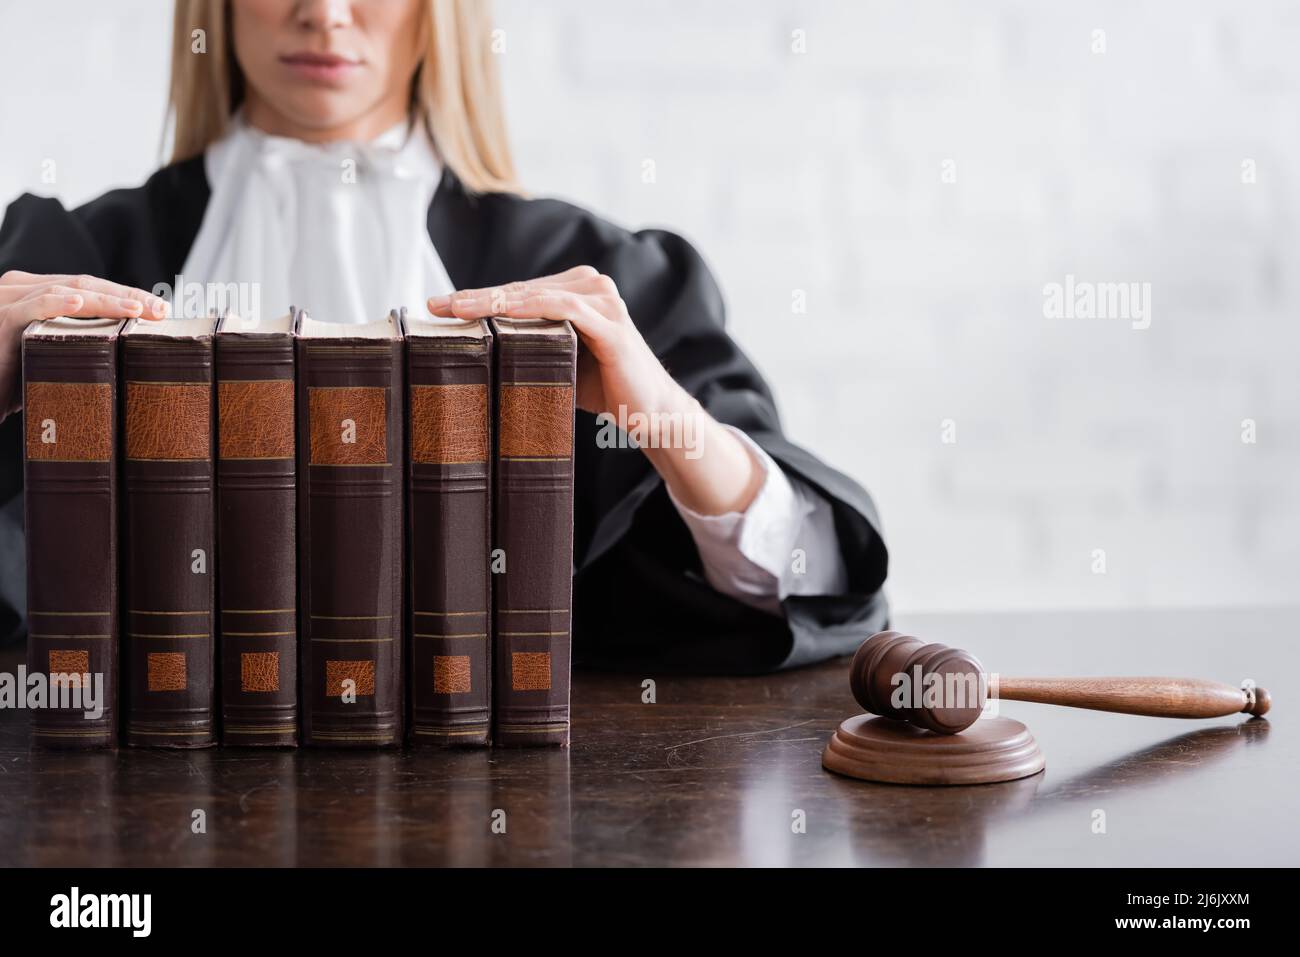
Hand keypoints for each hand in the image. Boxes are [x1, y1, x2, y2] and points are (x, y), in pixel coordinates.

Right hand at [0, 271, 168, 419]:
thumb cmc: (10, 378)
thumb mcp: (50, 355)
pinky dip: (56, 303)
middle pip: (85, 285)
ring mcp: (8, 299)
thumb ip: (77, 343)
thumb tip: (128, 353)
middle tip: (161, 311)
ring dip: (106, 300)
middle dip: (127, 296)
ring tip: (136, 310)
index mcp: (37, 293)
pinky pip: (31, 306)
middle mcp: (22, 289)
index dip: (127, 295)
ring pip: (66, 291)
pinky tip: (79, 304)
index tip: (162, 310)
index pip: (90, 288)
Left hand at [428, 265, 675, 417]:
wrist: (650, 412)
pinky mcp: (612, 325)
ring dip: (493, 301)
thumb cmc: (603, 388)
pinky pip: (565, 310)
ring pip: (537, 295)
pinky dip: (531, 308)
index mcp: (577, 290)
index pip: (518, 291)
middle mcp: (592, 286)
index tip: (438, 306)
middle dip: (475, 297)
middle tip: (435, 306)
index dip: (477, 297)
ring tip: (456, 310)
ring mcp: (604, 302)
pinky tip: (500, 313)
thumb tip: (475, 350)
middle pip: (521, 289)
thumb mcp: (558, 360)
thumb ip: (529, 344)